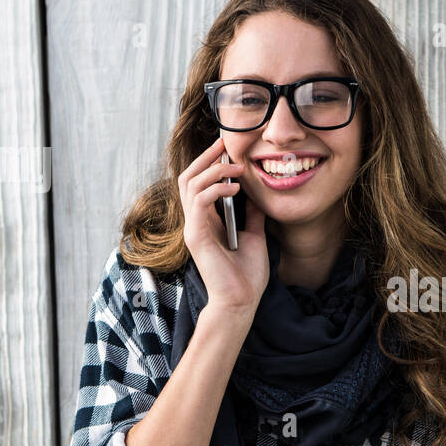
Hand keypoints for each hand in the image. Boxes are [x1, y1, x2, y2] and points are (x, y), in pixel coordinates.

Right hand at [178, 137, 269, 312]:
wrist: (242, 301)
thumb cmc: (247, 275)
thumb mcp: (254, 236)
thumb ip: (252, 215)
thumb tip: (256, 196)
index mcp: (206, 222)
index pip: (199, 184)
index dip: (209, 163)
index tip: (227, 148)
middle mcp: (195, 222)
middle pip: (188, 178)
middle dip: (206, 157)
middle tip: (225, 144)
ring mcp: (193, 228)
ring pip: (190, 184)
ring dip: (214, 170)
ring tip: (236, 167)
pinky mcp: (196, 236)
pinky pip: (199, 201)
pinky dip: (216, 189)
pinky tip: (235, 188)